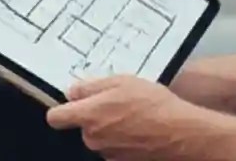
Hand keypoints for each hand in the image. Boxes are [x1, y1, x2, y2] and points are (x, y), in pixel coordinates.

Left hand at [47, 75, 210, 160]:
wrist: (179, 133)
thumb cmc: (152, 105)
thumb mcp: (121, 82)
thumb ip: (91, 87)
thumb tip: (72, 92)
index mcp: (88, 116)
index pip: (56, 118)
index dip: (62, 110)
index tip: (72, 104)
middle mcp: (92, 138)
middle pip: (83, 126)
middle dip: (95, 116)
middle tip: (118, 103)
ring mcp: (107, 153)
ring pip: (100, 137)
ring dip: (111, 127)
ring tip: (134, 115)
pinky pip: (115, 147)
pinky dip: (123, 139)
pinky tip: (140, 129)